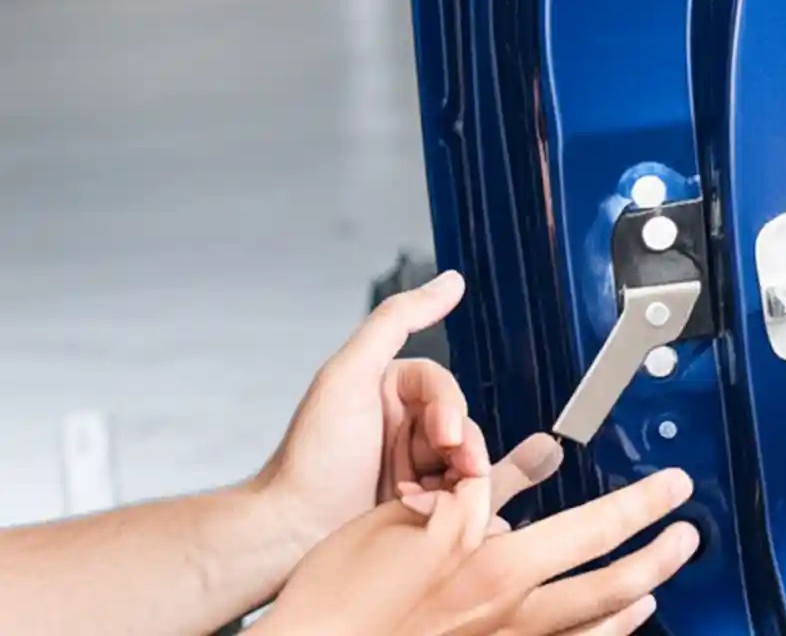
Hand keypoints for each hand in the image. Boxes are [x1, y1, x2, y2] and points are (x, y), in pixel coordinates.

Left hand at [253, 271, 490, 551]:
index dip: (451, 410)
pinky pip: (458, 499)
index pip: (442, 388)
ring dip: (461, 483)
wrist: (291, 533)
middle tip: (460, 474)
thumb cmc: (313, 458)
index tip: (446, 439)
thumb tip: (452, 281)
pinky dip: (458, 508)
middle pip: (461, 425)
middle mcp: (402, 426)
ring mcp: (411, 468)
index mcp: (388, 390)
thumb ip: (398, 319)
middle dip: (463, 449)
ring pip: (466, 464)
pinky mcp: (418, 507)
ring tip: (439, 505)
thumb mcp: (349, 374)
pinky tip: (443, 519)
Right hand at [253, 462, 698, 635]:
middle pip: (613, 583)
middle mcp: (511, 615)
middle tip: (688, 533)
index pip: (593, 525)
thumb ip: (473, 495)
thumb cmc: (340, 597)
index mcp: (492, 565)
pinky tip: (617, 625)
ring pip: (598, 628)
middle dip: (661, 553)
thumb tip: (522, 468)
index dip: (643, 502)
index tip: (672, 487)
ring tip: (659, 579)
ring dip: (638, 598)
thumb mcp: (402, 520)